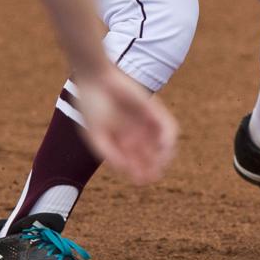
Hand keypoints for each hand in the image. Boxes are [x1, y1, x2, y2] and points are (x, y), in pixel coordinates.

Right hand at [74, 66, 177, 184]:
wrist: (95, 79)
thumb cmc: (91, 106)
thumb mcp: (96, 135)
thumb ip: (109, 154)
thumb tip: (125, 170)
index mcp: (120, 141)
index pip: (134, 162)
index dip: (139, 173)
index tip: (140, 181)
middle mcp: (135, 133)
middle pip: (149, 156)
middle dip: (152, 167)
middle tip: (153, 176)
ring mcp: (145, 122)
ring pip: (162, 145)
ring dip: (164, 156)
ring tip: (160, 163)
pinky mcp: (153, 110)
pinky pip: (168, 127)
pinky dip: (168, 138)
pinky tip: (164, 147)